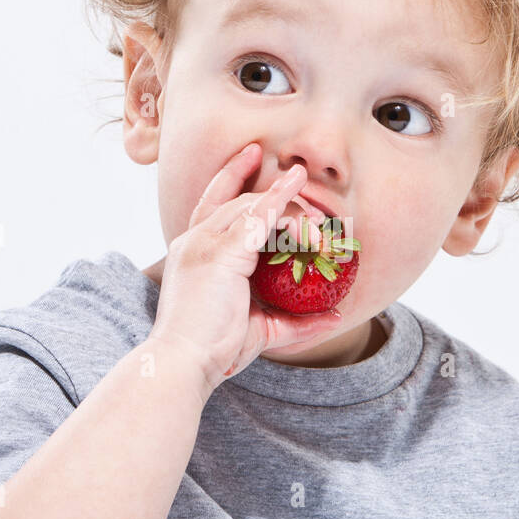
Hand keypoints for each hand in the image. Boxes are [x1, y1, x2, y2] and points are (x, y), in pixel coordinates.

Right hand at [146, 142, 343, 393]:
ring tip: (319, 225)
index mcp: (195, 252)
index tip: (253, 155)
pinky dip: (282, 205)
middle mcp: (195, 241)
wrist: (183, 364)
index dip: (232, 174)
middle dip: (276, 194)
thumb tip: (334, 315)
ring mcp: (205, 243)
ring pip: (253, 207)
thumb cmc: (214, 351)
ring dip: (290, 210)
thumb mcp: (260, 330)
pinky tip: (299, 197)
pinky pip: (259, 219)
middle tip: (313, 206)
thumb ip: (296, 320)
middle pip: (238, 200)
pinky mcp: (220, 253)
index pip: (212, 201)